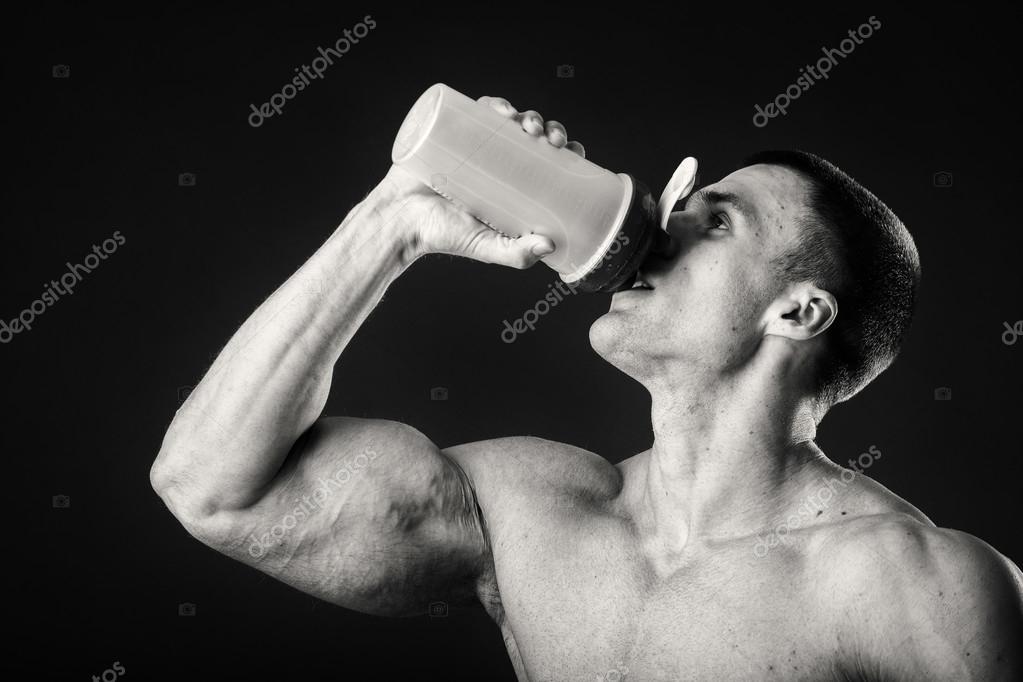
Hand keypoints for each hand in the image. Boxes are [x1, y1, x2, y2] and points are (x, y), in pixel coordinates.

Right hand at [379, 96, 586, 268]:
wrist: (401, 221)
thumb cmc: (444, 235)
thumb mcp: (488, 248)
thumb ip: (516, 254)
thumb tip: (549, 246)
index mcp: (514, 183)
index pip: (549, 161)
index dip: (567, 152)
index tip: (576, 152)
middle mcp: (499, 160)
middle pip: (535, 137)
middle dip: (551, 131)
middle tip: (554, 141)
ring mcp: (476, 143)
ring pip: (511, 120)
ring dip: (528, 115)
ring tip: (530, 127)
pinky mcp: (454, 131)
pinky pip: (477, 110)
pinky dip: (494, 104)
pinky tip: (504, 111)